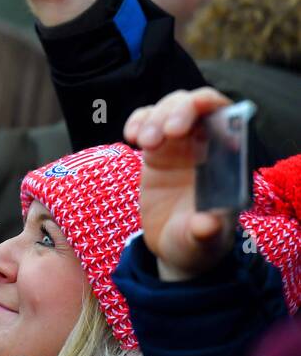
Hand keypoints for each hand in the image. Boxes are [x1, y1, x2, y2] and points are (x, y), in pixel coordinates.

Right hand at [124, 87, 235, 280]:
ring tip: (143, 144)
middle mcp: (204, 146)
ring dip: (153, 118)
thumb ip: (205, 233)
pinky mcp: (155, 151)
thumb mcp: (202, 244)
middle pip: (193, 106)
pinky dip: (136, 121)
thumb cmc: (196, 245)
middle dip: (177, 110)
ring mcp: (179, 146)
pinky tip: (131, 137)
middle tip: (164, 134)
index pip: (225, 118)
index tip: (197, 110)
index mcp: (225, 161)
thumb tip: (207, 224)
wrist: (172, 249)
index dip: (211, 106)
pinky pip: (145, 121)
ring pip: (168, 108)